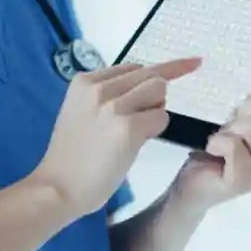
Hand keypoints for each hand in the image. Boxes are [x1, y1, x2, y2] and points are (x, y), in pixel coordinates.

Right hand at [31, 58, 201, 217]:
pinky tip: (138, 143)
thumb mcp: (82, 112)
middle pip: (150, 75)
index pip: (133, 67)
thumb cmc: (71, 157)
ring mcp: (113, 106)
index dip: (158, 72)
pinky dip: (156, 129)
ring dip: (156, 111)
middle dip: (155, 96)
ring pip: (159, 89)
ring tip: (133, 133)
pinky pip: (161, 117)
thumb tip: (146, 88)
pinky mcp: (127, 128)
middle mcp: (99, 88)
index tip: (192, 63)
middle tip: (142, 123)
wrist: (57, 188)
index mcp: (85, 81)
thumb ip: (107, 96)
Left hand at [167, 74, 250, 215]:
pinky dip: (218, 142)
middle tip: (231, 130)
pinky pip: (234, 145)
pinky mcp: (245, 181)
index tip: (244, 115)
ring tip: (223, 143)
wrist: (196, 179)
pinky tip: (215, 151)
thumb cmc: (224, 147)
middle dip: (243, 113)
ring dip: (229, 130)